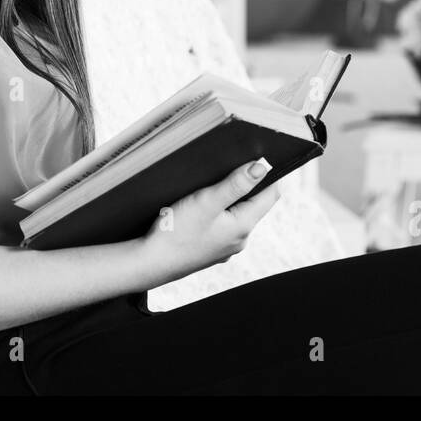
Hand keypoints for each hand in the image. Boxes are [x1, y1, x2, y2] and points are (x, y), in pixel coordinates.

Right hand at [140, 157, 280, 280]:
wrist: (149, 263)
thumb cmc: (176, 233)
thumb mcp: (207, 201)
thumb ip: (236, 184)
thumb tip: (263, 168)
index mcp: (243, 226)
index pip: (271, 195)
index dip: (267, 174)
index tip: (254, 157)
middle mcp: (239, 239)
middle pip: (253, 204)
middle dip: (244, 185)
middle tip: (226, 168)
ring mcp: (224, 247)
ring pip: (235, 214)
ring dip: (228, 198)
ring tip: (208, 187)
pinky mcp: (209, 250)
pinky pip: (221, 225)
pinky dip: (215, 213)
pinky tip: (197, 208)